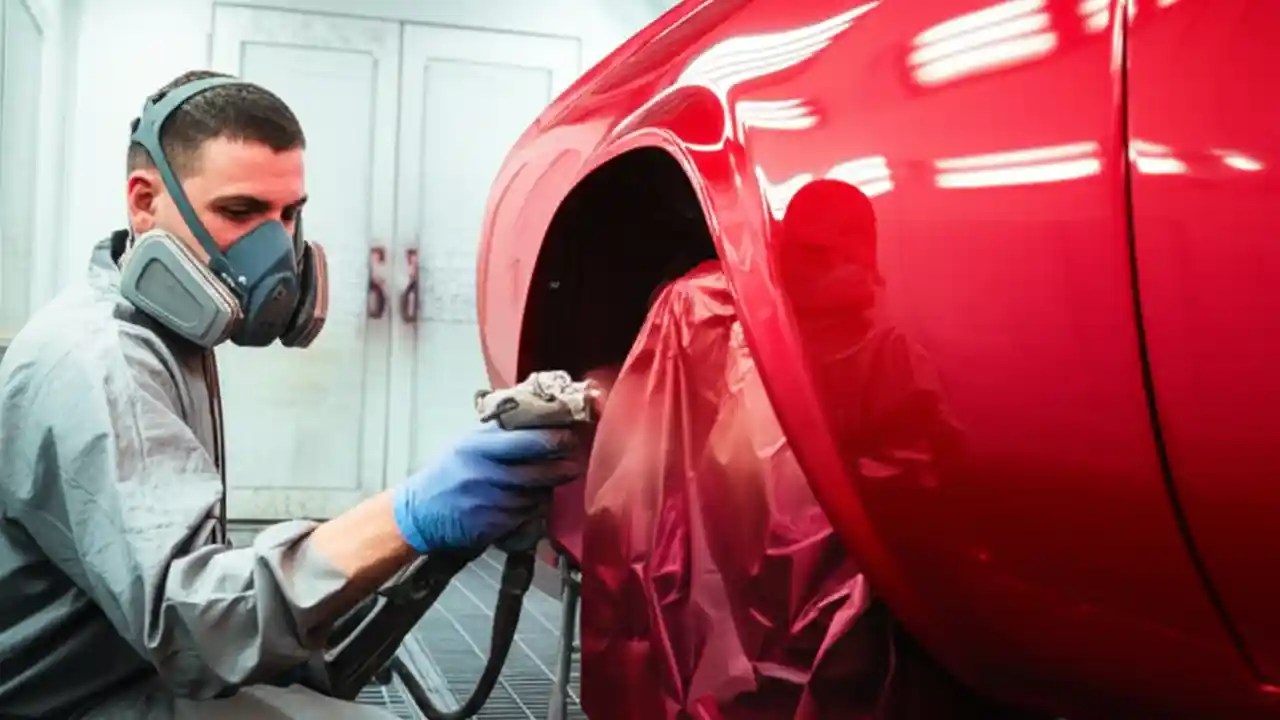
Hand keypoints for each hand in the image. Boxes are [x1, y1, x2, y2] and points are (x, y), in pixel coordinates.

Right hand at [392, 423, 581, 552]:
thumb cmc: (447, 472)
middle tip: (574, 461)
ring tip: (549, 481)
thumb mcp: (466, 443)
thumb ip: (498, 433)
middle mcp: (484, 473)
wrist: (418, 513)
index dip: (553, 438)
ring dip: (547, 489)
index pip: (526, 440)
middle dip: (561, 466)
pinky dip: (534, 508)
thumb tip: (536, 417)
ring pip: (535, 495)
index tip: (569, 435)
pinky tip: (531, 501)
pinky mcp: (492, 525)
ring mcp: (489, 501)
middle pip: (537, 470)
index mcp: (477, 446)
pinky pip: (526, 515)